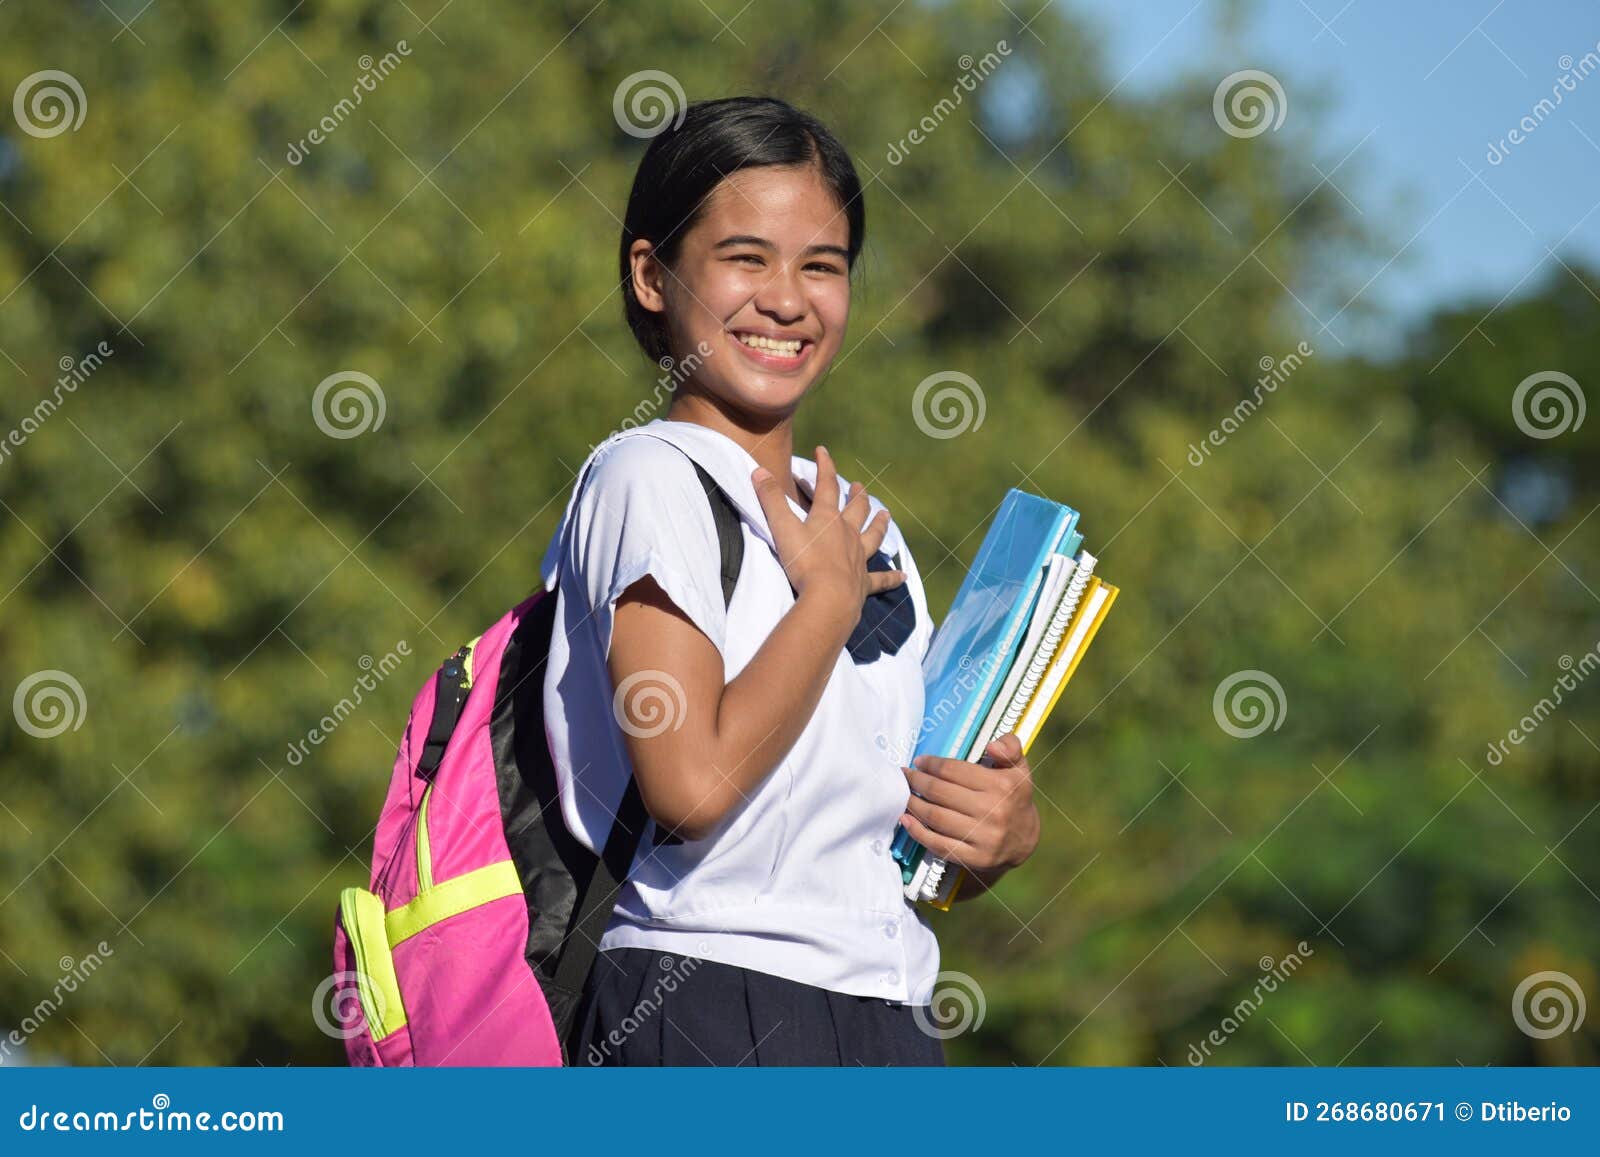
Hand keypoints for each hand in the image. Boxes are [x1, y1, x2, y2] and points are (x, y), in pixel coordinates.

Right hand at [751, 445, 903, 613]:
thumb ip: (771, 500)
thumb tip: (759, 471)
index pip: (827, 485)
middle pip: (857, 509)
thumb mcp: (782, 528)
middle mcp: (848, 534)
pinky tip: (903, 576)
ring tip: (886, 515)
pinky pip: (881, 579)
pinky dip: (892, 577)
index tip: (823, 450)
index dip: (824, 466)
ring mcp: (859, 558)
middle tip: (859, 486)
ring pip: (874, 536)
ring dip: (880, 524)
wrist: (828, 598)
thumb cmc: (804, 562)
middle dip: (857, 495)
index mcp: (828, 519)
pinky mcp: (863, 583)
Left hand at [899, 732, 1038, 889]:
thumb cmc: (1014, 797)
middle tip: (905, 776)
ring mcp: (984, 837)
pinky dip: (917, 832)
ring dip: (913, 805)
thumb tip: (992, 745)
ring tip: (903, 794)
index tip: (919, 762)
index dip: (932, 764)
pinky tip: (906, 820)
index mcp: (1003, 786)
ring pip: (936, 818)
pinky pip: (939, 844)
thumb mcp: (1018, 768)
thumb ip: (1009, 747)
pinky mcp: (975, 859)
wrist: (1024, 839)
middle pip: (940, 793)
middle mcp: (993, 812)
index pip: (955, 771)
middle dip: (917, 781)